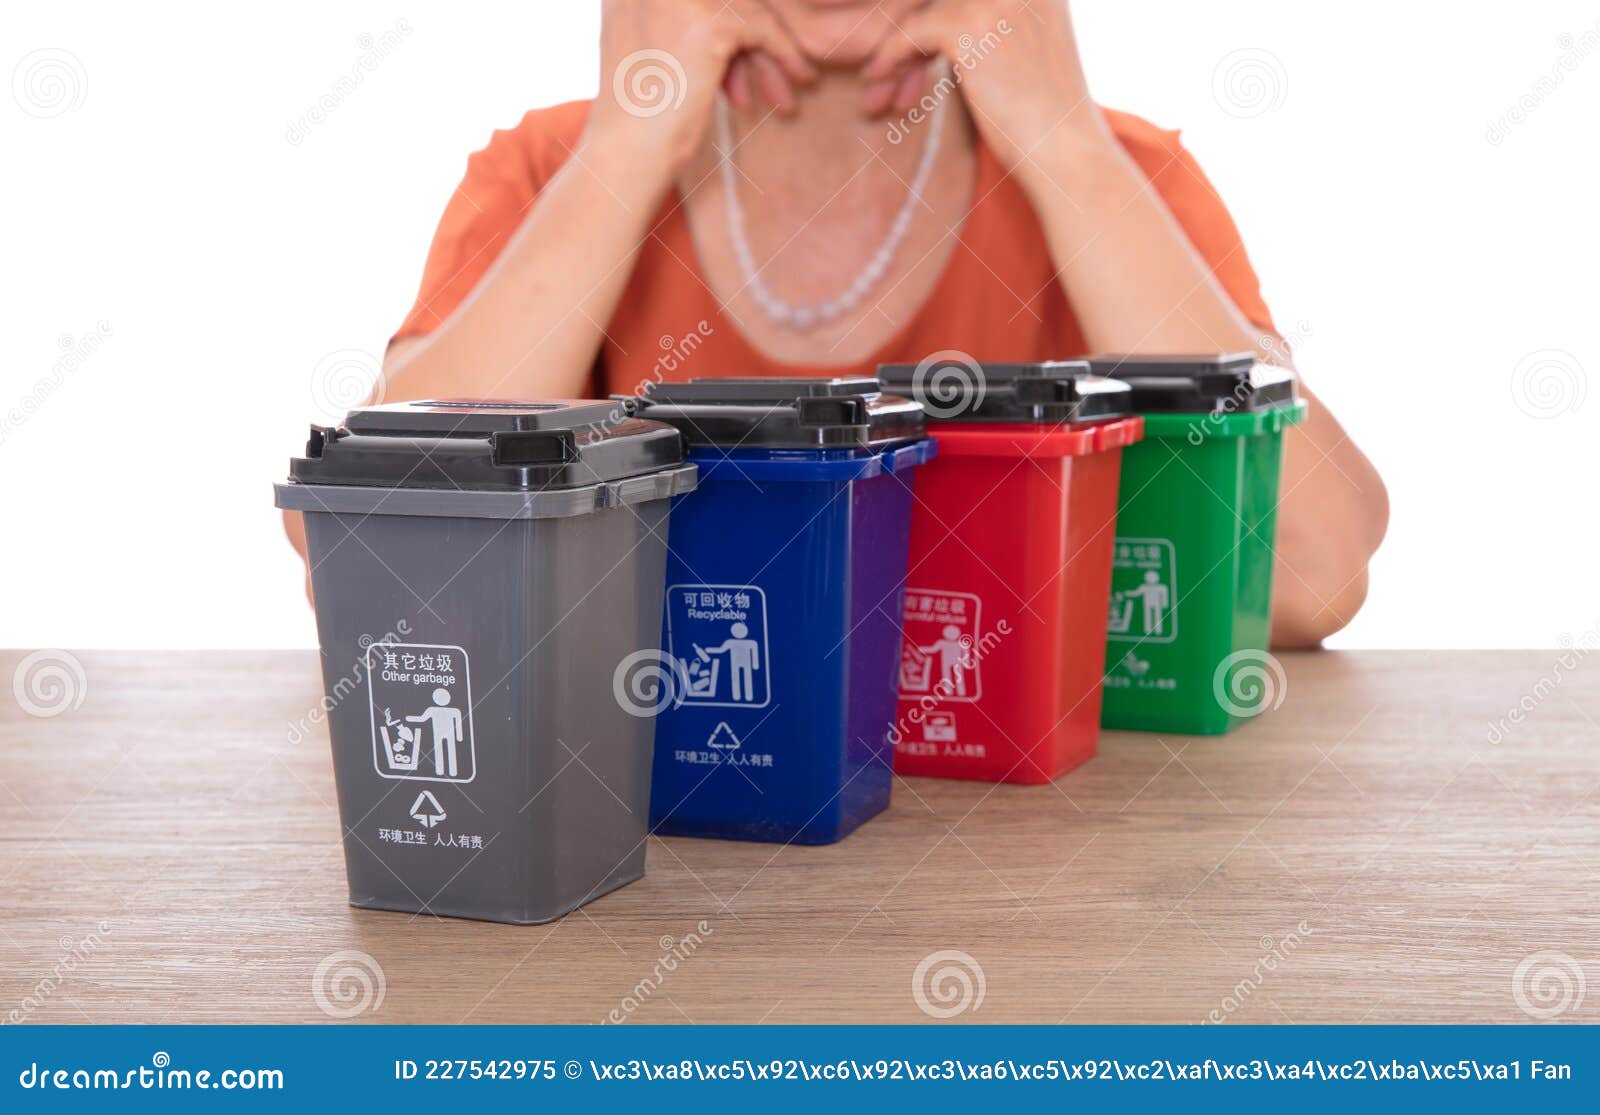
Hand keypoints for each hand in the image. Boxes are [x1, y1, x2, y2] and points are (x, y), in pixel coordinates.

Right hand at [589, 0, 816, 171]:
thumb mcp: (652, 48)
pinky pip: (762, 27)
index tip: (755, 45)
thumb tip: (733, 17)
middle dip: (754, 29)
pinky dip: (784, 52)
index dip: (734, 16)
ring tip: (790, 83)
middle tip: (781, 65)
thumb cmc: (637, 116)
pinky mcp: (707, 20)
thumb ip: (681, 20)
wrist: (624, 155)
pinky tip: (801, 77)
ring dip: (772, 46)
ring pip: (747, 6)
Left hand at [862, 0, 1109, 173]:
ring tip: (880, 82)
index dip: (923, 11)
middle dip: (902, 20)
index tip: (905, 38)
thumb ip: (987, 16)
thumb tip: (932, 15)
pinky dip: (889, 56)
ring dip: (893, 44)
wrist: (1065, 153)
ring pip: (918, 8)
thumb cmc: (1044, 112)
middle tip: (884, 58)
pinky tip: (878, 77)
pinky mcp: (969, 25)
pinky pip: (909, 32)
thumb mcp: (1022, 44)